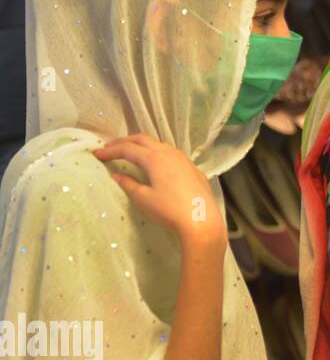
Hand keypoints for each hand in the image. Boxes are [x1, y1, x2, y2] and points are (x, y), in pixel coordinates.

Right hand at [95, 134, 225, 249]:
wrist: (201, 220)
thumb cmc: (169, 210)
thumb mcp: (143, 198)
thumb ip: (128, 184)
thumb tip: (116, 175)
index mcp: (155, 158)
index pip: (128, 149)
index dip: (111, 150)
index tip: (97, 153)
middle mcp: (170, 153)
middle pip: (144, 140)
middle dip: (125, 141)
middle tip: (110, 147)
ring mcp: (184, 160)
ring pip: (160, 145)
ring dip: (143, 145)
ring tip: (130, 152)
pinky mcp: (193, 169)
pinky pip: (172, 154)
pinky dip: (157, 153)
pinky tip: (155, 163)